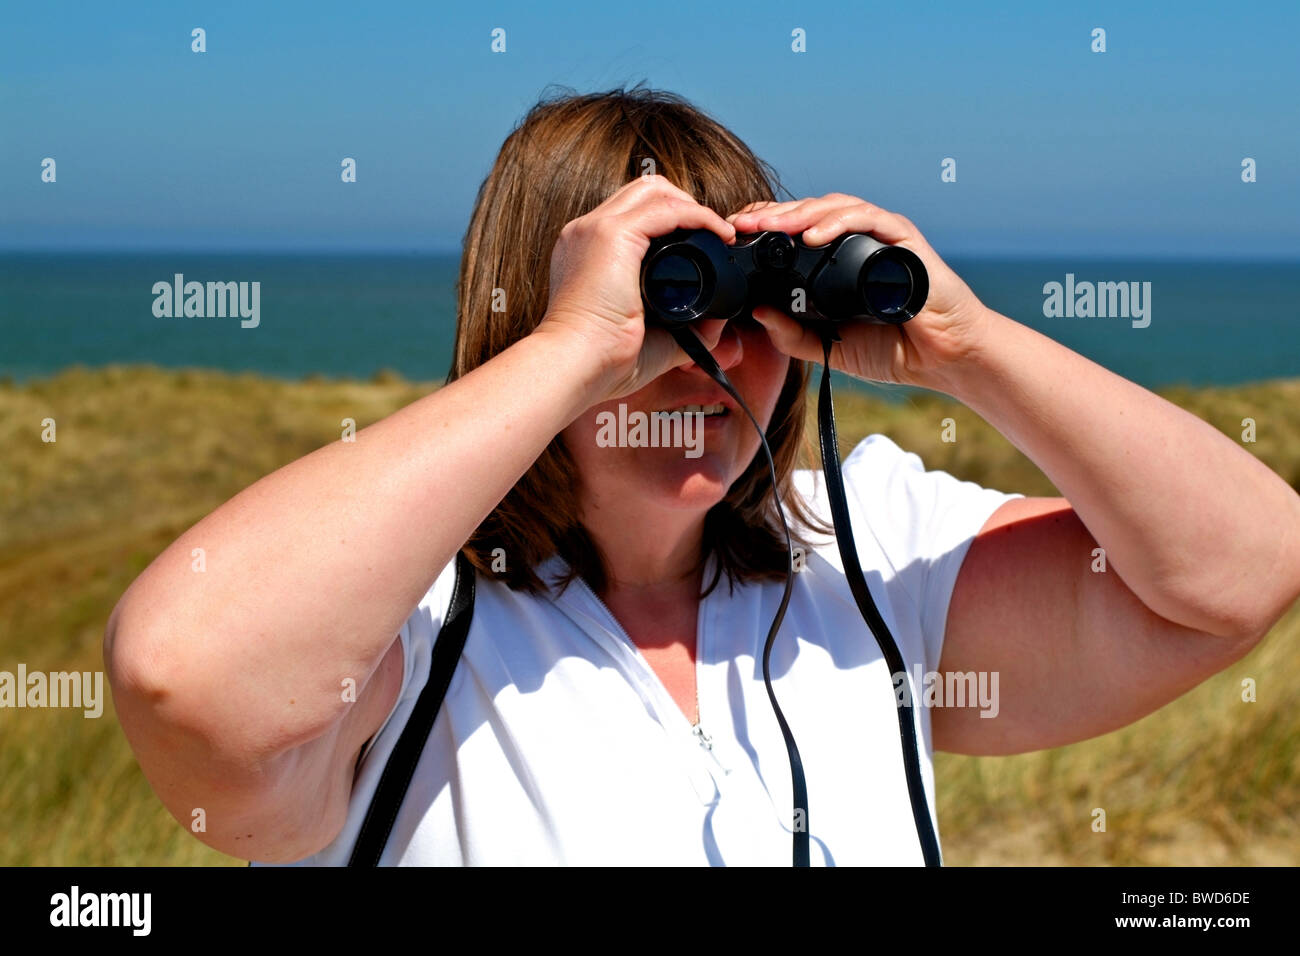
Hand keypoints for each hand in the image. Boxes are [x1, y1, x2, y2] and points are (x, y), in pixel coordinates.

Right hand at [537, 175, 736, 403]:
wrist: (572, 366)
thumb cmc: (599, 363)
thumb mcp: (646, 339)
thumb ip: (680, 329)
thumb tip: (716, 322)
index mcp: (584, 253)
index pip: (629, 215)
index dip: (669, 221)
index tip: (699, 244)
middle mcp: (584, 233)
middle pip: (641, 192)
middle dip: (682, 204)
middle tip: (711, 235)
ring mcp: (595, 229)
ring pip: (653, 190)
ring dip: (691, 205)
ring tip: (718, 231)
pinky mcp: (612, 235)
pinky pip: (666, 209)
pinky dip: (698, 215)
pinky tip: (718, 233)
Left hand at [728, 194, 991, 390]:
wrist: (944, 358)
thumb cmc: (895, 349)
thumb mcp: (831, 346)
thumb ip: (794, 335)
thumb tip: (757, 313)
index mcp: (840, 260)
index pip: (798, 231)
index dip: (767, 229)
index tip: (736, 236)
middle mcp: (859, 241)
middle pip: (810, 213)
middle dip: (773, 216)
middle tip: (741, 225)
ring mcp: (882, 236)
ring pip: (835, 208)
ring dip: (798, 214)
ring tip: (769, 227)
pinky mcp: (904, 239)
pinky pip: (869, 219)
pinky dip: (838, 223)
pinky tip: (812, 235)